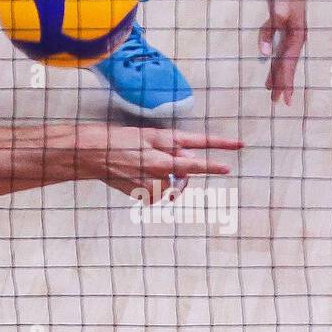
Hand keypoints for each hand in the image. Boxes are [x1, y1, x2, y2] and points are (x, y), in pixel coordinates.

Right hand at [78, 125, 241, 200]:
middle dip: (204, 168)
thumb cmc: (117, 140)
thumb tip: (188, 158)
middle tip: (217, 166)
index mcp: (162, 143)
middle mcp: (161, 162)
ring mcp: (152, 179)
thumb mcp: (146, 136)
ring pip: (174, 184)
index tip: (240, 146)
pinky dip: (155, 190)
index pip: (198, 143)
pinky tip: (140, 180)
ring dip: (170, 181)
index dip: (220, 144)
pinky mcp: (143, 193)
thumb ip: (170, 147)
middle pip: (190, 169)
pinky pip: (159, 195)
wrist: (91, 154)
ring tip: (152, 171)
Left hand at [260, 0, 305, 105]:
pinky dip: (273, 57)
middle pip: (287, 65)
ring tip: (271, 89)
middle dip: (282, 83)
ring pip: (282, 57)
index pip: (288, 65)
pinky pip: (279, 47)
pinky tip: (269, 64)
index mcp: (296, 36)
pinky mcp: (284, 26)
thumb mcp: (278, 11)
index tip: (283, 100)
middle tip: (276, 102)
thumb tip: (264, 53)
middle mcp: (296, 37)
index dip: (284, 83)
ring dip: (277, 73)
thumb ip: (270, 32)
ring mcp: (291, 32)